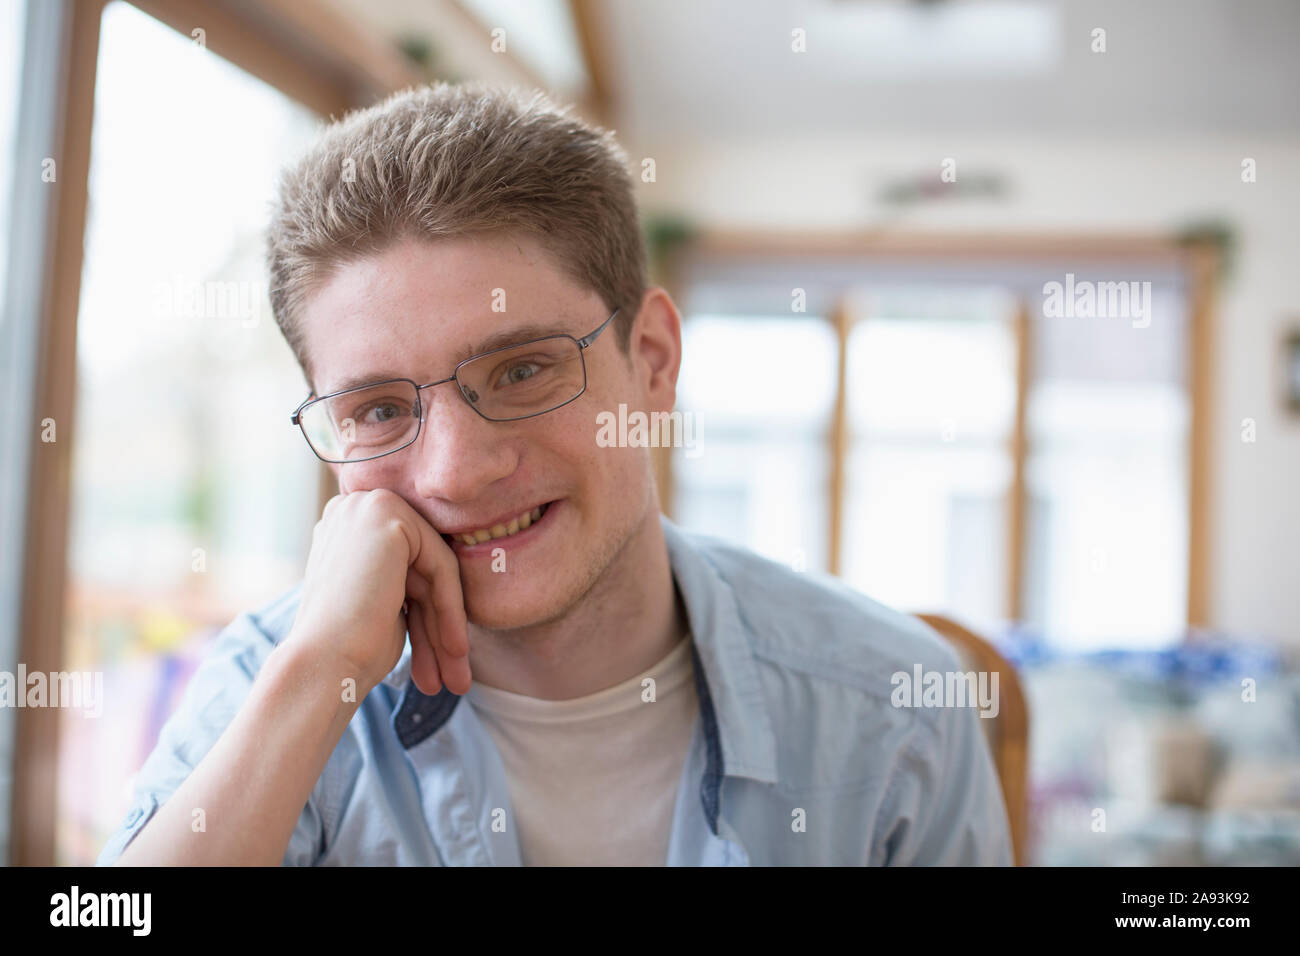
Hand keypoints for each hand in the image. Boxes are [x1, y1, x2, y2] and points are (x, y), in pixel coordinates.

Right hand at [289, 488, 469, 696]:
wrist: (320, 664)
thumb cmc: (350, 647)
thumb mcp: (388, 603)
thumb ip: (415, 580)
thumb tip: (457, 582)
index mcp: (349, 525)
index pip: (409, 567)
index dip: (429, 615)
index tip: (443, 659)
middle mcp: (355, 505)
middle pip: (422, 568)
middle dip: (440, 625)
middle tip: (455, 677)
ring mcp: (370, 505)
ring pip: (435, 568)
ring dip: (447, 627)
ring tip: (457, 679)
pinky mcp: (388, 516)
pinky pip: (440, 565)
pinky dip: (451, 610)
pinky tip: (455, 650)